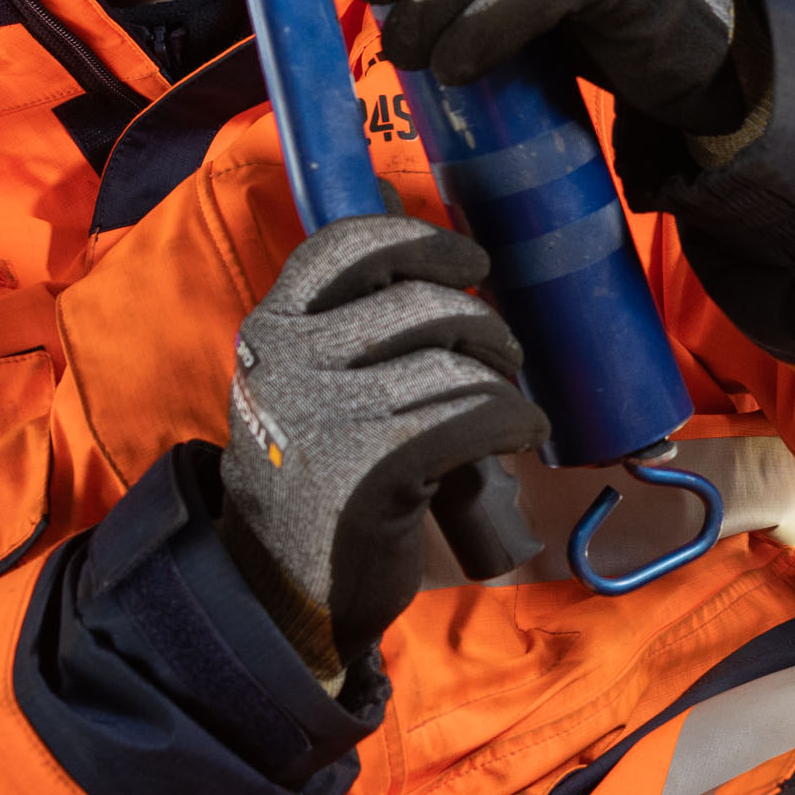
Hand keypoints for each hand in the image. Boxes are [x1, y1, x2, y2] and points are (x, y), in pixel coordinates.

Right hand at [218, 213, 547, 681]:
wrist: (278, 589)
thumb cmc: (307, 480)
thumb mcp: (297, 385)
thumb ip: (333, 319)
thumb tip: (384, 205)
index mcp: (271, 331)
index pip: (346, 245)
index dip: (422, 242)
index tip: (469, 261)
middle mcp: (290, 362)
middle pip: (421, 302)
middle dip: (481, 321)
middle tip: (501, 351)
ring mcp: (330, 414)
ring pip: (456, 363)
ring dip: (502, 380)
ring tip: (508, 403)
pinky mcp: (377, 468)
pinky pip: (479, 416)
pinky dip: (517, 421)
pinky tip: (523, 434)